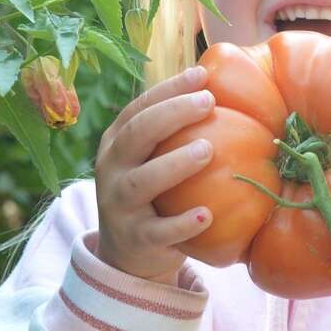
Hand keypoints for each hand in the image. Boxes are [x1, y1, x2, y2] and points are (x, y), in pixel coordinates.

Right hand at [93, 66, 216, 283]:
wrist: (126, 256)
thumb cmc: (152, 194)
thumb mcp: (150, 160)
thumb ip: (173, 133)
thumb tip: (219, 92)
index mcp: (116, 143)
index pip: (138, 108)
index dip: (168, 89)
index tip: (201, 74)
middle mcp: (111, 169)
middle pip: (136, 135)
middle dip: (171, 114)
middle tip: (208, 102)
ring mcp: (119, 205)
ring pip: (141, 181)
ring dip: (174, 164)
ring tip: (208, 150)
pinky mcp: (135, 239)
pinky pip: (158, 232)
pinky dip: (182, 224)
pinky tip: (207, 215)